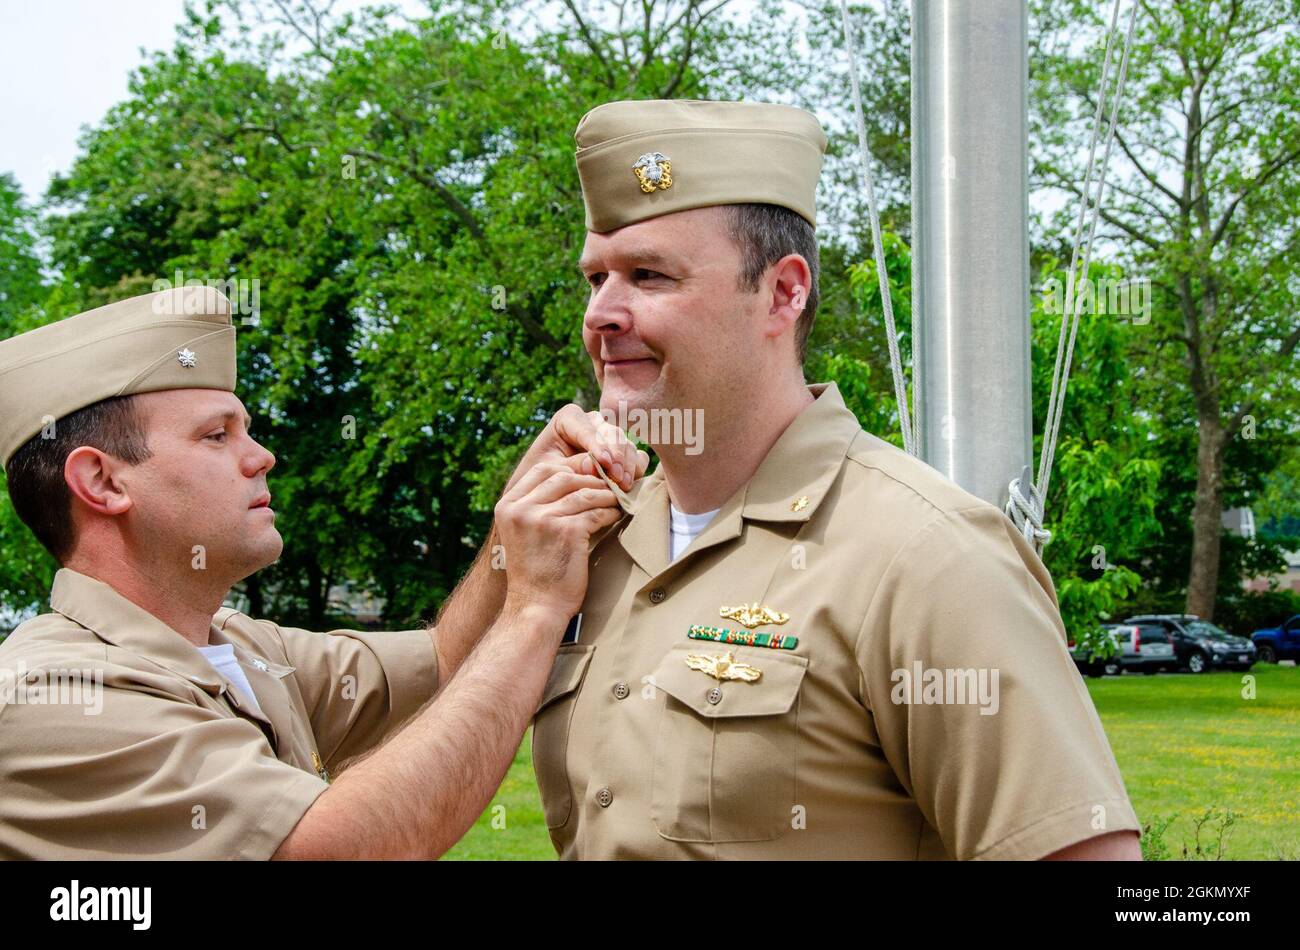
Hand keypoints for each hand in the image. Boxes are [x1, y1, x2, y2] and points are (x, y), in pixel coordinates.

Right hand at [493, 454, 622, 620]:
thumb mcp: (523, 533)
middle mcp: (521, 509)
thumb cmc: (536, 572)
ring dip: (604, 494)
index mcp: (508, 506)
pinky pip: (596, 511)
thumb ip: (537, 506)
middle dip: (589, 480)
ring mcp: (543, 519)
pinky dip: (610, 511)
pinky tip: (616, 515)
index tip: (587, 477)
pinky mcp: (567, 532)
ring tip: (615, 501)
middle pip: (564, 476)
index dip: (568, 469)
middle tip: (608, 487)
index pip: (541, 469)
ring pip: (583, 492)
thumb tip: (570, 479)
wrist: (536, 608)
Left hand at [506, 404, 649, 493]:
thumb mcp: (551, 472)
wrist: (547, 494)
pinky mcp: (623, 454)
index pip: (586, 428)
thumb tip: (595, 467)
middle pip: (611, 433)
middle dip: (617, 456)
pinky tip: (629, 486)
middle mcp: (593, 422)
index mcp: (569, 419)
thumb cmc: (542, 479)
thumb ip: (571, 466)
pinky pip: (637, 457)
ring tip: (624, 486)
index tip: (604, 463)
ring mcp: (610, 438)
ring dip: (628, 466)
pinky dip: (635, 471)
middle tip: (617, 479)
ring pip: (627, 445)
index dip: (597, 444)